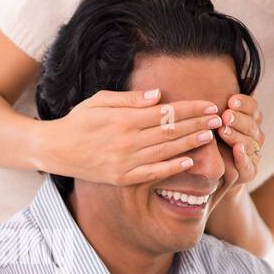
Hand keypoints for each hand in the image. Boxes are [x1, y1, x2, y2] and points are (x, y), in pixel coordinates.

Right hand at [36, 88, 225, 185]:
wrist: (55, 150)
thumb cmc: (78, 121)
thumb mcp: (99, 101)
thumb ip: (129, 99)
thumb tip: (158, 96)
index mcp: (123, 118)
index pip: (165, 112)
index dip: (189, 108)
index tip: (208, 104)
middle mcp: (126, 141)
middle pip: (170, 131)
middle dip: (197, 124)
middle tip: (218, 119)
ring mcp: (124, 161)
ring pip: (166, 151)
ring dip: (191, 143)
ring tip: (210, 136)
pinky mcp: (121, 178)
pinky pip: (152, 173)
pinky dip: (172, 168)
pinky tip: (189, 161)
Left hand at [213, 93, 264, 197]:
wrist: (211, 175)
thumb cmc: (209, 141)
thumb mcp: (209, 122)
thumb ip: (211, 107)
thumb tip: (206, 77)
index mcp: (249, 119)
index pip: (252, 107)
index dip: (244, 103)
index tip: (231, 100)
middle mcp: (254, 135)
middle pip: (251, 124)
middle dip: (239, 119)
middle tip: (226, 116)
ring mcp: (253, 154)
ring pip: (250, 143)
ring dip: (237, 135)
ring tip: (224, 130)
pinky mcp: (249, 172)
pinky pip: (249, 164)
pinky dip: (243, 157)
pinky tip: (237, 149)